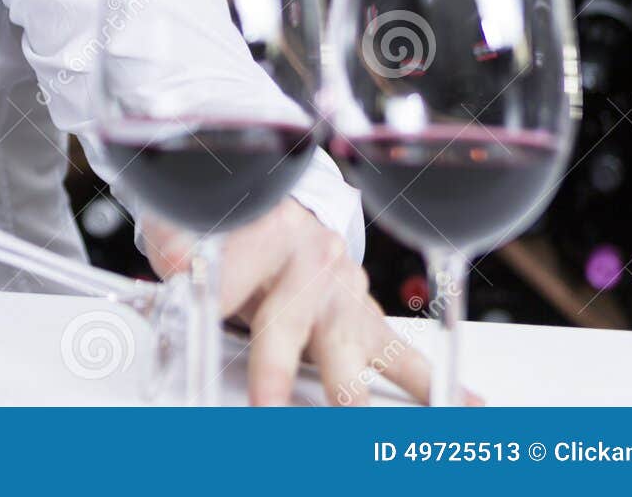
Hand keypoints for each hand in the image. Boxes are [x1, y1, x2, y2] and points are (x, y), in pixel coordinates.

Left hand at [141, 199, 482, 405]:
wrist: (283, 209)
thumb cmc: (237, 227)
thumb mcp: (194, 224)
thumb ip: (176, 244)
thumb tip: (170, 266)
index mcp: (270, 231)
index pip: (233, 280)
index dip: (214, 307)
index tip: (207, 327)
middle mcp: (314, 261)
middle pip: (290, 323)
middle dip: (275, 368)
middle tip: (266, 406)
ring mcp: (347, 293)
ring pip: (348, 348)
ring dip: (346, 392)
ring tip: (351, 423)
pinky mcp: (369, 319)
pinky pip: (403, 356)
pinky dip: (431, 385)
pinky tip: (460, 408)